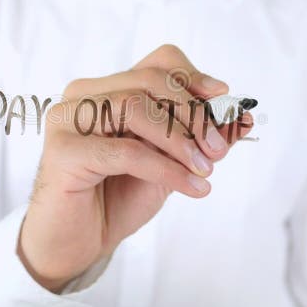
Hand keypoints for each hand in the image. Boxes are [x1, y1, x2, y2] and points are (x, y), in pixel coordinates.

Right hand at [17, 45, 253, 291]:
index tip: (223, 100)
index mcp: (106, 90)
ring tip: (204, 169)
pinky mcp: (63, 152)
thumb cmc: (116, 198)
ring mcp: (68, 120)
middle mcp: (82, 96)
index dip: (193, 77)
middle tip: (217, 149)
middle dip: (192, 113)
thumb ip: (199, 139)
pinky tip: (191, 186)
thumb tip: (243, 117)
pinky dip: (166, 168)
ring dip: (180, 140)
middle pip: (149, 80)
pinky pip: (126, 150)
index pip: (156, 63)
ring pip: (135, 107)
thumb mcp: (169, 163)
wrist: (76, 244)